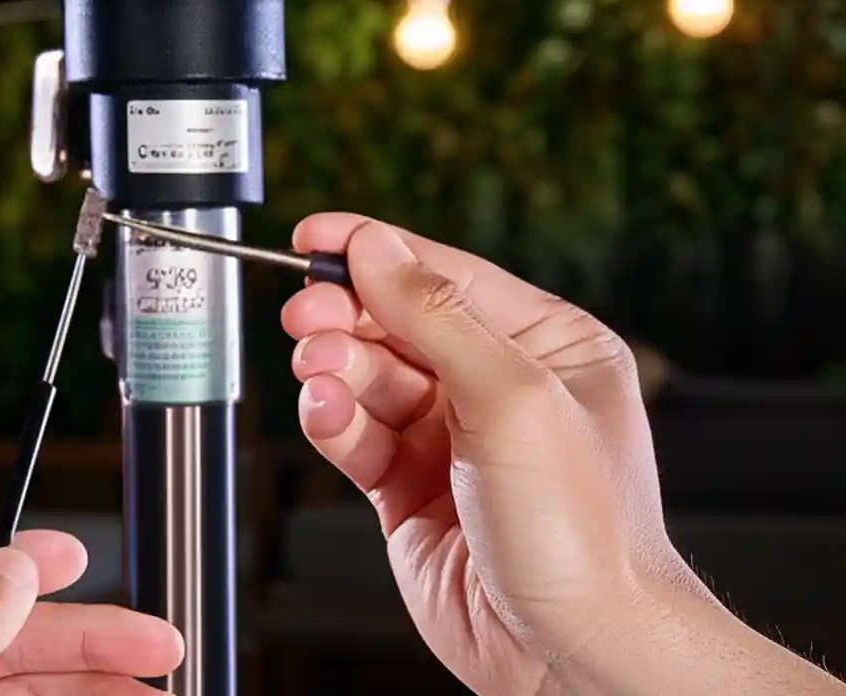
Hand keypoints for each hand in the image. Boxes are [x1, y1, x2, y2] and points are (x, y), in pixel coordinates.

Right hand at [282, 214, 841, 694]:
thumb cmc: (582, 532)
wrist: (570, 650)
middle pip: (395, 325)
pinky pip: (355, 436)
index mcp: (546, 346)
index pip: (445, 276)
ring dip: (335, 373)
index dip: (375, 251)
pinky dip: (332, 422)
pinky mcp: (408, 489)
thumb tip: (378, 249)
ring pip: (367, 379)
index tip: (314, 237)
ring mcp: (449, 440)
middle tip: (305, 316)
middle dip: (346, 317)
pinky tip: (324, 415)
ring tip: (320, 377)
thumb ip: (437, 317)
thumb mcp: (513, 398)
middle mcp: (495, 388)